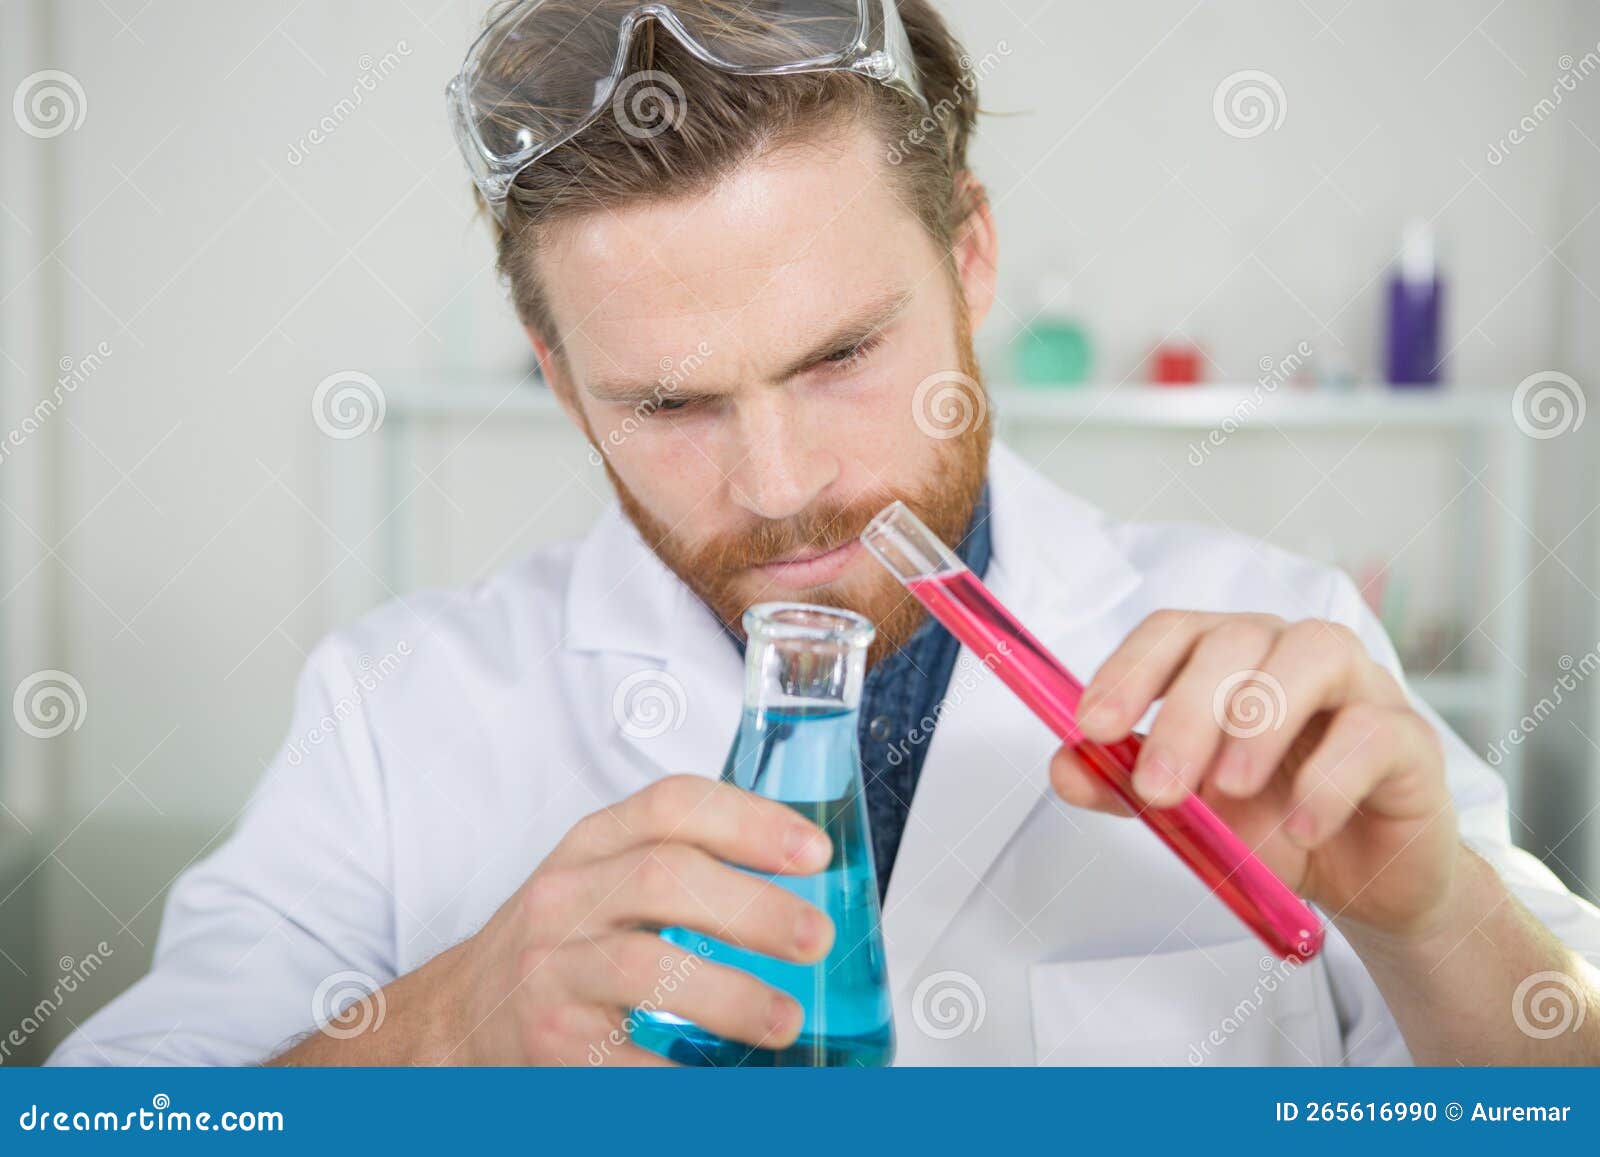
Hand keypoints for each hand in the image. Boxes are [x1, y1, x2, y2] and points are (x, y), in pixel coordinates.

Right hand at [439, 774, 833, 1064]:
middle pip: (665, 877)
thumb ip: (688, 866)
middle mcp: (569, 896)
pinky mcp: (549, 1041)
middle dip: (753, 907)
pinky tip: (727, 1083)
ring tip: (785, 1020)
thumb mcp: (608, 879)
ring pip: (642, 967)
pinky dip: (681, 1075)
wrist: (464, 1013)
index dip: (750, 821)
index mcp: (595, 844)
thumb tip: (811, 885)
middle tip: (816, 940)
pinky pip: (623, 1059)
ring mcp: (552, 969)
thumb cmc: (564, 941)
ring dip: (728, 995)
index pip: (672, 805)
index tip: (815, 852)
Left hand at [1049, 611, 1460, 941]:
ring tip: (1228, 791)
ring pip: (1311, 655)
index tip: (1092, 726)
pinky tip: (1301, 826)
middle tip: (1157, 787)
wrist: (1364, 881)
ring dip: (1258, 723)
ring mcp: (1357, 687)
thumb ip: (1122, 787)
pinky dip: (1329, 780)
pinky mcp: (1410, 738)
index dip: (1130, 669)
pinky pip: (1372, 732)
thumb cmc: (1273, 823)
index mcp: (1229, 659)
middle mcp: (1290, 654)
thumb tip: (1064, 768)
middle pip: (1233, 641)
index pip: (1174, 631)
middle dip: (1185, 713)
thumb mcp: (1187, 813)